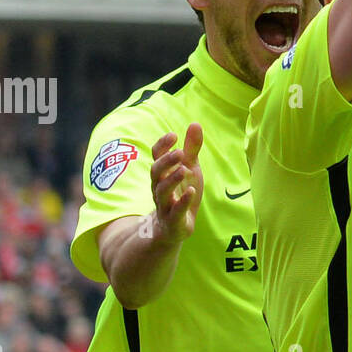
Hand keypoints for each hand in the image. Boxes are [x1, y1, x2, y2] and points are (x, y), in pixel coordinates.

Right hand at [150, 124, 203, 244]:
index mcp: (162, 174)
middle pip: (156, 172)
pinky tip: (191, 191)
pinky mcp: (173, 221)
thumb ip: (192, 149)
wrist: (174, 228)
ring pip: (162, 191)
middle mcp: (159, 188)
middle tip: (180, 152)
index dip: (162, 145)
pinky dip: (182, 201)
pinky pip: (175, 211)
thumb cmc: (181, 194)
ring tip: (185, 169)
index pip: (156, 156)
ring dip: (173, 179)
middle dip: (166, 161)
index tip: (173, 135)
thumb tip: (195, 123)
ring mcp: (165, 205)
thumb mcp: (190, 169)